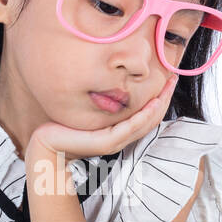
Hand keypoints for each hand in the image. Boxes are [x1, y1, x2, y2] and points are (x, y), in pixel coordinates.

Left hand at [28, 74, 177, 163]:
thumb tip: (110, 80)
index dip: (161, 96)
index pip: (147, 114)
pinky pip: (129, 128)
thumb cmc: (65, 126)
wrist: (47, 144)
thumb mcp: (88, 109)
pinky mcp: (106, 143)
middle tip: (174, 76)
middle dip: (165, 97)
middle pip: (152, 117)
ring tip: (168, 86)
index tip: (169, 77)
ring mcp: (115, 141)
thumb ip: (102, 101)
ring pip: (145, 123)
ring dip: (160, 104)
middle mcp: (121, 137)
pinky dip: (143, 116)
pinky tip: (152, 103)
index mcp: (119, 130)